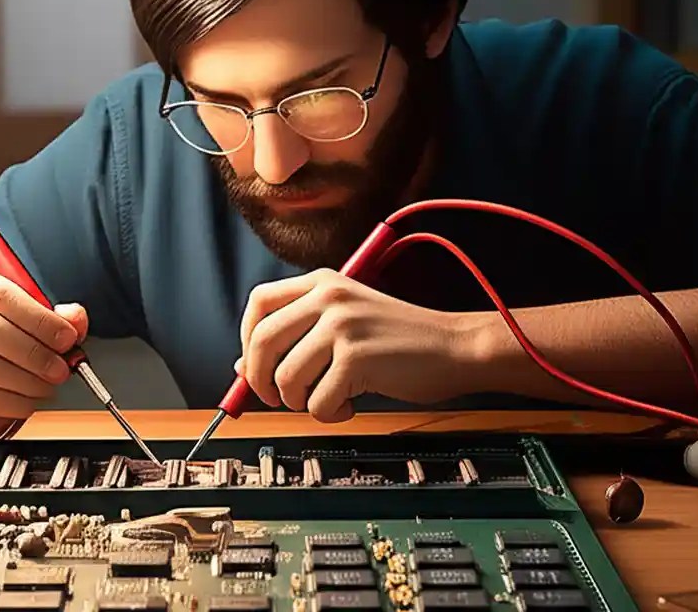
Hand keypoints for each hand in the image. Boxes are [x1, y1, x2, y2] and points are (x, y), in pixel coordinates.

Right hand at [0, 267, 86, 436]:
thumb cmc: (0, 339)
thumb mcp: (31, 319)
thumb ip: (56, 316)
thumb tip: (73, 318)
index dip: (37, 316)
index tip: (66, 338)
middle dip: (30, 351)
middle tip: (59, 368)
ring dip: (20, 378)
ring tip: (46, 386)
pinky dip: (8, 402)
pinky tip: (28, 402)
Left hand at [237, 268, 475, 422]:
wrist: (455, 348)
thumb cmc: (401, 341)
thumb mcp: (344, 324)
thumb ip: (297, 338)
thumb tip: (242, 365)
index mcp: (322, 282)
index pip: (258, 303)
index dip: (246, 338)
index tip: (253, 364)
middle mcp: (328, 297)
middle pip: (261, 341)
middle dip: (259, 380)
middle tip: (276, 399)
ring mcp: (342, 326)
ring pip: (286, 378)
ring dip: (300, 402)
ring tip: (328, 399)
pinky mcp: (356, 358)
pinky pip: (317, 402)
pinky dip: (329, 414)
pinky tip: (350, 405)